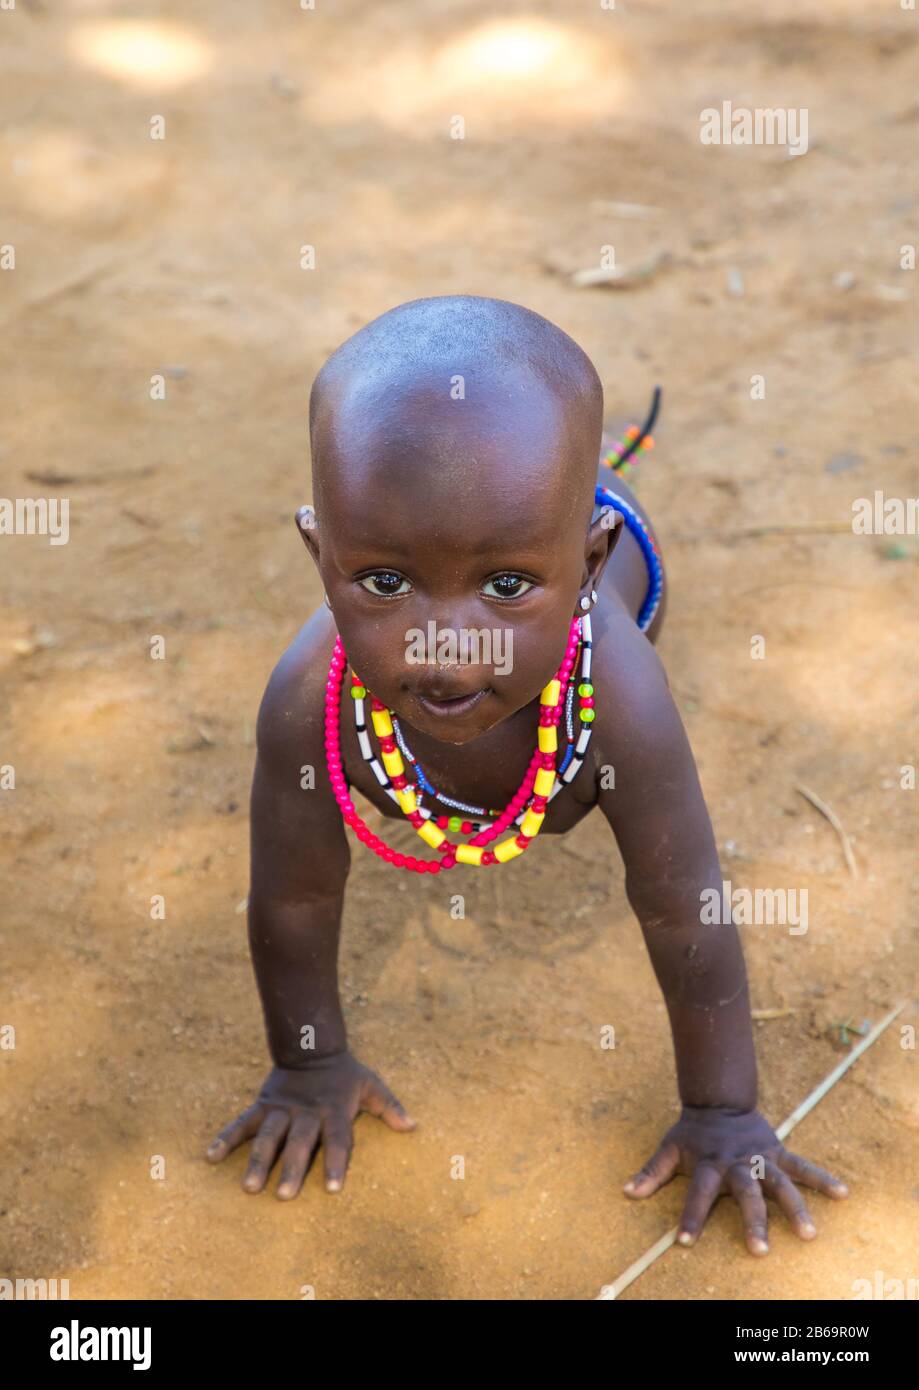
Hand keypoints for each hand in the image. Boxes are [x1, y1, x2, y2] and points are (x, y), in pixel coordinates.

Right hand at [206, 1053, 415, 1198]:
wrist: (311, 1045)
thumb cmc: (345, 1074)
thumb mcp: (370, 1085)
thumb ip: (389, 1106)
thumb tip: (412, 1126)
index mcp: (334, 1111)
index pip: (337, 1140)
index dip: (336, 1163)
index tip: (333, 1190)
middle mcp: (306, 1113)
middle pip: (299, 1143)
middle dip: (291, 1169)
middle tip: (284, 1197)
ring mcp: (282, 1109)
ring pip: (268, 1137)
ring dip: (258, 1161)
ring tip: (249, 1187)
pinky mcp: (263, 1105)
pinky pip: (241, 1123)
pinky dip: (226, 1138)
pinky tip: (211, 1156)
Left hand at [623, 1105, 848, 1254]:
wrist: (718, 1100)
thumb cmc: (693, 1132)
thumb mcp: (670, 1148)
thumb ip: (652, 1172)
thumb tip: (627, 1192)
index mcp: (708, 1165)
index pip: (697, 1194)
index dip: (690, 1216)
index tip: (684, 1242)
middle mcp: (736, 1164)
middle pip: (745, 1195)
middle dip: (752, 1222)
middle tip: (759, 1250)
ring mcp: (760, 1158)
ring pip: (780, 1183)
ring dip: (794, 1207)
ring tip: (808, 1234)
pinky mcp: (778, 1151)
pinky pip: (803, 1165)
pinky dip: (822, 1178)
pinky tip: (843, 1193)